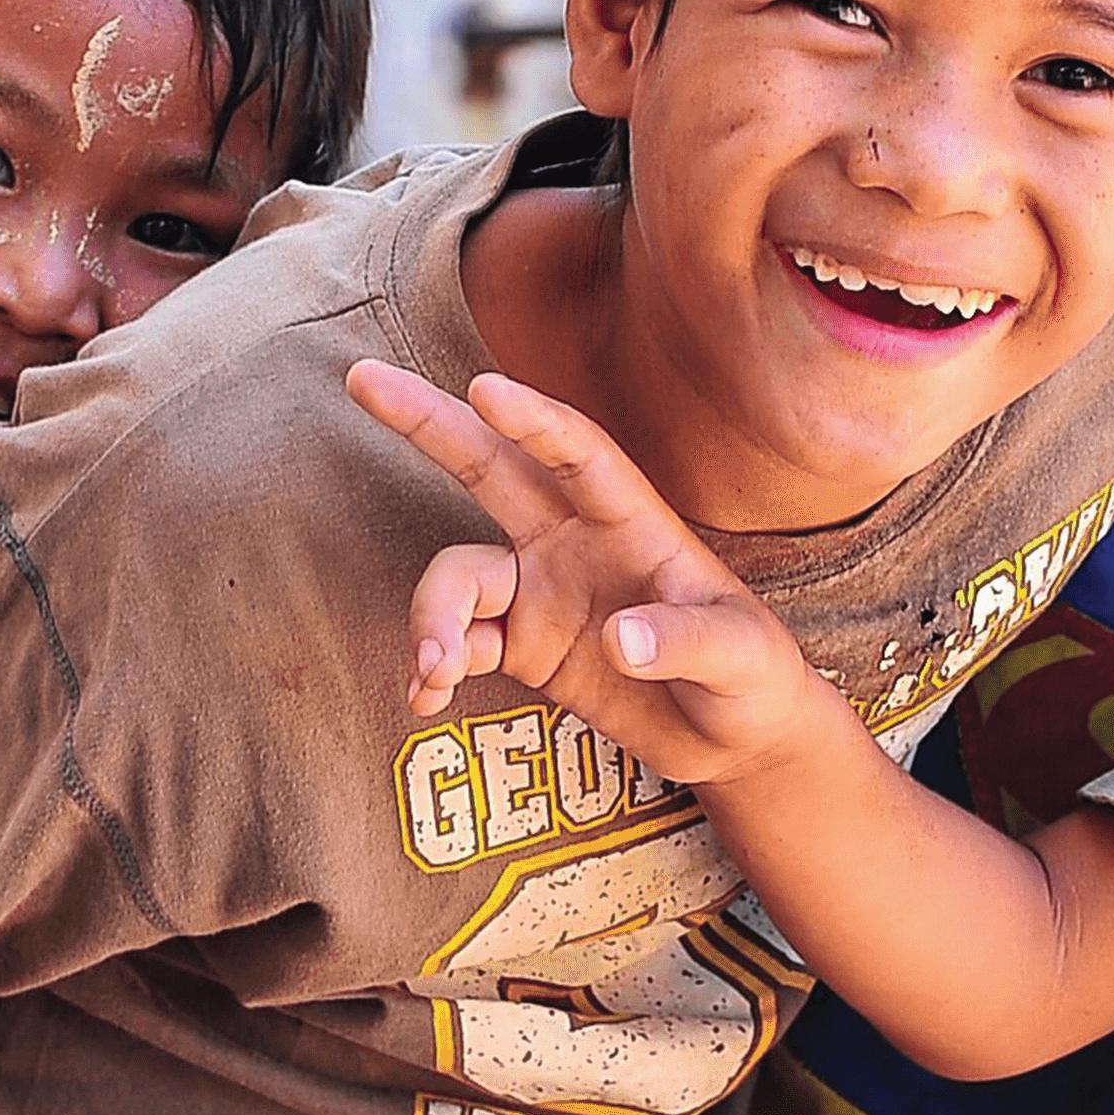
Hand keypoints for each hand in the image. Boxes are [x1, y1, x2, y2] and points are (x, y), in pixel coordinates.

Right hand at [344, 360, 833, 786]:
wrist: (733, 737)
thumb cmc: (752, 678)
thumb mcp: (742, 659)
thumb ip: (687, 642)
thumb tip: (622, 639)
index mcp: (634, 521)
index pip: (580, 454)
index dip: (533, 421)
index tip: (482, 389)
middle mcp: (575, 540)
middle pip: (491, 466)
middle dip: (428, 422)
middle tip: (361, 377)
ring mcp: (540, 589)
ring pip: (458, 575)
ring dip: (432, 616)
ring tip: (432, 670)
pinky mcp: (520, 644)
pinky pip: (454, 640)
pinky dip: (430, 664)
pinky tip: (424, 697)